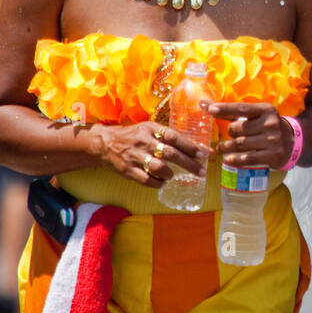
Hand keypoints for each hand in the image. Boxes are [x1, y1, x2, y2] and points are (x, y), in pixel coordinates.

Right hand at [93, 121, 207, 187]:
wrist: (106, 143)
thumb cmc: (136, 136)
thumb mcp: (150, 129)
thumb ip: (170, 137)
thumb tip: (199, 148)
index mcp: (151, 129)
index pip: (174, 137)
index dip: (190, 146)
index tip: (204, 154)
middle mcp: (144, 141)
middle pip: (170, 153)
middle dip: (189, 164)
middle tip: (201, 171)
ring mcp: (135, 156)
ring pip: (157, 167)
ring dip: (169, 174)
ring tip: (172, 176)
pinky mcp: (127, 169)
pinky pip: (145, 180)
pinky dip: (157, 183)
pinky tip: (161, 183)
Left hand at [209, 102, 292, 168]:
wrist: (292, 142)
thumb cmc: (267, 126)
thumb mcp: (257, 115)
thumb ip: (232, 112)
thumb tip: (204, 104)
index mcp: (266, 110)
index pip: (242, 108)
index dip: (225, 108)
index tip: (210, 109)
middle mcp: (270, 124)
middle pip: (238, 128)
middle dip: (229, 133)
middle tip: (229, 136)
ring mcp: (273, 140)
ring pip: (240, 144)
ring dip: (227, 147)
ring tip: (222, 148)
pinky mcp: (273, 155)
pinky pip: (247, 158)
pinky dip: (235, 159)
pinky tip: (228, 159)